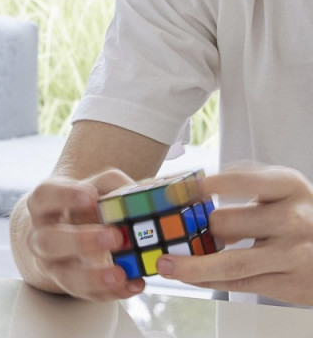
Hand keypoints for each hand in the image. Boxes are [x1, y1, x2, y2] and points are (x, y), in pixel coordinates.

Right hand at [19, 170, 146, 300]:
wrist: (74, 229)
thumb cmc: (86, 203)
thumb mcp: (97, 185)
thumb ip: (114, 185)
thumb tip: (132, 195)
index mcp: (43, 204)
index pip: (44, 197)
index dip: (65, 196)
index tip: (91, 196)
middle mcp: (42, 236)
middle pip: (48, 241)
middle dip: (80, 241)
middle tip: (114, 236)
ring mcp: (54, 265)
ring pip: (65, 276)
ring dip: (94, 277)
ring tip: (121, 273)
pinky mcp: (74, 285)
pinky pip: (90, 294)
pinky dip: (114, 292)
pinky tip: (134, 283)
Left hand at [156, 165, 312, 304]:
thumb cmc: (297, 212)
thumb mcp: (280, 186)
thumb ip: (242, 179)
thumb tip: (191, 185)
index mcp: (287, 185)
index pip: (242, 181)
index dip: (205, 186)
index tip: (176, 190)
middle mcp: (293, 218)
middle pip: (230, 222)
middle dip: (196, 228)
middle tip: (169, 230)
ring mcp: (294, 254)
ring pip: (233, 262)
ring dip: (193, 265)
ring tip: (166, 264)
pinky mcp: (291, 284)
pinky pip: (242, 283)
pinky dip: (210, 281)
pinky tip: (190, 277)